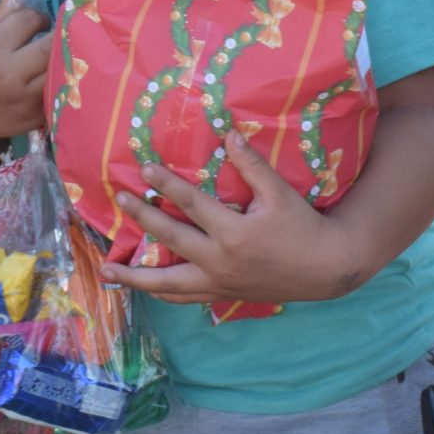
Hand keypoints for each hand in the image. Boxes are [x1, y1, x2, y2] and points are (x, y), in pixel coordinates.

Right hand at [0, 0, 49, 141]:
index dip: (37, 18)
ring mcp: (22, 101)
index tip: (35, 24)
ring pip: (60, 69)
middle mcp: (6, 76)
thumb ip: (6, 4)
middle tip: (52, 37)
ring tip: (55, 55)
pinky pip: (60, 93)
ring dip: (62, 59)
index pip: (31, 19)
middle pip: (51, 45)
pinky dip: (61, 83)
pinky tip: (54, 78)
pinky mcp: (34, 119)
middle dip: (56, 37)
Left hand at [104, 133, 361, 306]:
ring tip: (108, 270)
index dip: (167, 185)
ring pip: (168, 283)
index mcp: (233, 234)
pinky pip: (185, 298)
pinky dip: (162, 294)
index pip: (191, 205)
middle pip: (171, 239)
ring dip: (136, 276)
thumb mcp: (280, 193)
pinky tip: (145, 290)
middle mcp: (220, 261)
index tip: (145, 168)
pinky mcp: (222, 295)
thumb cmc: (303, 227)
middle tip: (121, 200)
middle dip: (143, 218)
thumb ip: (252, 165)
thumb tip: (229, 135)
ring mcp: (218, 282)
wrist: (326, 268)